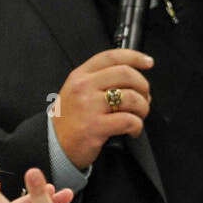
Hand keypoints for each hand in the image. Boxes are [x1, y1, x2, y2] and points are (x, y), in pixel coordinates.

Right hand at [52, 49, 153, 168]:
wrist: (54, 146)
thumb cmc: (70, 120)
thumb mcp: (76, 91)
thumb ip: (99, 80)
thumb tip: (134, 79)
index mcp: (80, 75)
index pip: (112, 56)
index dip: (135, 57)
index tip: (148, 62)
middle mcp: (84, 87)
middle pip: (126, 74)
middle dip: (143, 86)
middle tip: (145, 98)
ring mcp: (89, 106)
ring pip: (132, 97)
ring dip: (143, 107)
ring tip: (139, 115)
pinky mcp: (96, 126)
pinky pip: (129, 120)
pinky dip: (137, 126)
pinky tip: (133, 130)